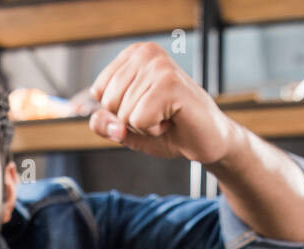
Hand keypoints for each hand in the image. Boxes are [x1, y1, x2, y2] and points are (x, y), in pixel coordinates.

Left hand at [87, 41, 238, 163]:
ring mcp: (159, 66)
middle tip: (158, 114)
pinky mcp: (170, 84)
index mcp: (133, 54)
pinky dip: (153, 130)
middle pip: (108, 102)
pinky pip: (138, 120)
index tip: (145, 108)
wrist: (205, 140)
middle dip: (130, 120)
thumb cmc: (168, 129)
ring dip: (144, 126)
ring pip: (123, 114)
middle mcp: (146, 53)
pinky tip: (172, 120)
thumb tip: (103, 120)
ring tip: (166, 116)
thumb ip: (104, 123)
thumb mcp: (126, 128)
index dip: (118, 112)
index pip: (98, 92)